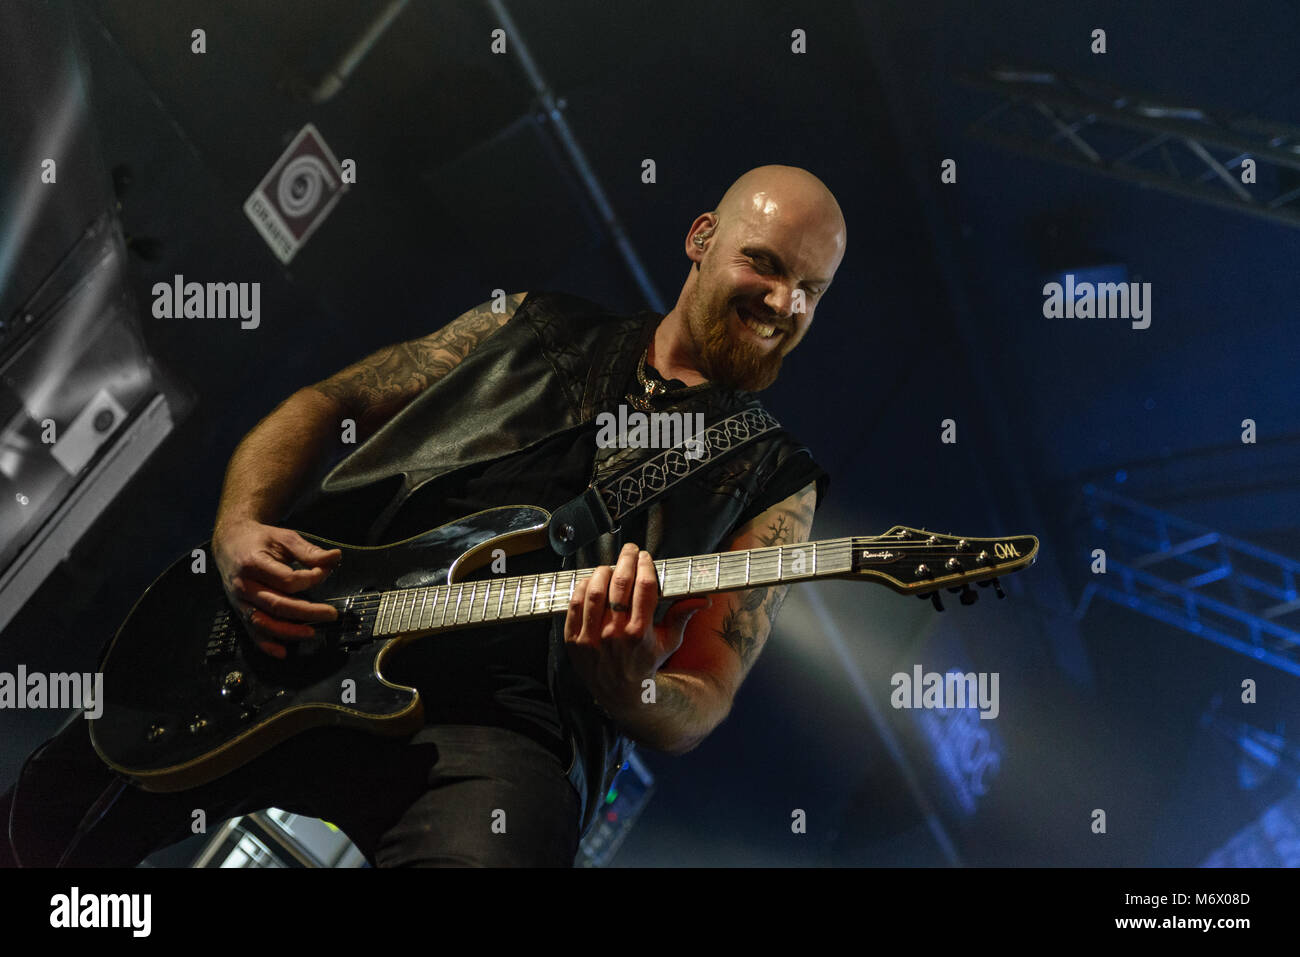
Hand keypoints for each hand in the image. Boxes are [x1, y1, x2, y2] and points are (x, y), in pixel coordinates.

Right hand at [212, 517, 341, 658]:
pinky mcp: (240, 611)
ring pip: (263, 622)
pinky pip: (252, 632)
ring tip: (311, 633)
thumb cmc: (260, 540)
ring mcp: (239, 601)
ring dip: (288, 632)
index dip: (310, 578)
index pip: (286, 579)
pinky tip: (283, 652)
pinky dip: (266, 644)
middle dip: (306, 612)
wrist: (229, 543)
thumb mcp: (284, 538)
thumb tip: (336, 557)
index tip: (325, 572)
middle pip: (277, 604)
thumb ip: (309, 551)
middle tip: (331, 614)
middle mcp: (243, 585)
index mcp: (253, 563)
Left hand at [563, 542, 710, 717]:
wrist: (620, 691)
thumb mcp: (669, 642)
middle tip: (629, 550)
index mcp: (640, 633)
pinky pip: (575, 605)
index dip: (645, 566)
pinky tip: (592, 580)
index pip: (644, 587)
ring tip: (610, 566)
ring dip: (603, 571)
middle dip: (626, 561)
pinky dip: (583, 588)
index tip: (645, 556)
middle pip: (619, 584)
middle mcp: (614, 634)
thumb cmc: (647, 662)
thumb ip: (682, 616)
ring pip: (595, 591)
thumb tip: (704, 599)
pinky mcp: (574, 641)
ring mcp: (591, 638)